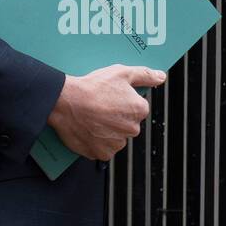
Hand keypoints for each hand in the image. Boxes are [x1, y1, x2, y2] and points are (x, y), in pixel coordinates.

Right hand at [46, 64, 165, 161]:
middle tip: (100, 106)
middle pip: (127, 124)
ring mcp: (117, 143)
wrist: (65, 102)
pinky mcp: (102, 153)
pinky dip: (97, 141)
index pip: (137, 108)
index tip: (111, 97)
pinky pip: (103, 149)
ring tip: (92, 117)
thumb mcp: (121, 72)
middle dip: (116, 117)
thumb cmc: (91, 88)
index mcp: (139, 110)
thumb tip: (160, 77)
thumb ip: (144, 75)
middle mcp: (131, 129)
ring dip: (107, 130)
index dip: (123, 101)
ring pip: (116, 137)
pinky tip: (88, 128)